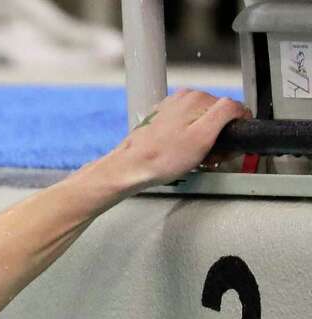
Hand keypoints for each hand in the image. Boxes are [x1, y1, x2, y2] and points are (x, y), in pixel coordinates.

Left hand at [109, 90, 249, 189]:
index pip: (233, 109)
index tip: (227, 149)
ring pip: (201, 123)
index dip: (235, 132)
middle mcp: (183, 98)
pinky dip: (189, 141)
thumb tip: (239, 106)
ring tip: (194, 158)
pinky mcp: (162, 121)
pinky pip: (185, 129)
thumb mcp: (203, 136)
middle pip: (216, 116)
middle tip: (210, 157)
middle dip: (218, 137)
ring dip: (204, 141)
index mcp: (196, 98)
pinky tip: (182, 154)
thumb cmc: (162, 158)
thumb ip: (226, 114)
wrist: (131, 168)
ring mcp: (171, 109)